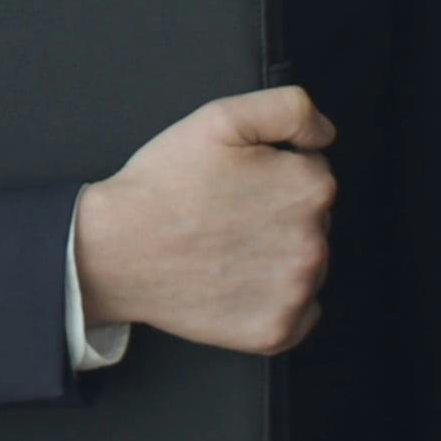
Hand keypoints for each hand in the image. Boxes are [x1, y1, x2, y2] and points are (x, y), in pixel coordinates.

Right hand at [70, 86, 335, 355]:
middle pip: (313, 220)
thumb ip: (289, 108)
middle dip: (277, 212)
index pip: (312, 172)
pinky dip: (275, 299)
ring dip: (277, 255)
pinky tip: (236, 282)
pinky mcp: (276, 332)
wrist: (114, 249)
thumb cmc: (164, 182)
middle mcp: (316, 245)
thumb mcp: (220, 118)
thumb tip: (326, 134)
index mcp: (310, 188)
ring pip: (306, 264)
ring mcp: (296, 294)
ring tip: (224, 247)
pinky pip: (300, 313)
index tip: (234, 181)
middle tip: (224, 213)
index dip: (271, 170)